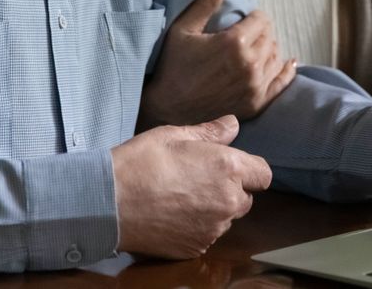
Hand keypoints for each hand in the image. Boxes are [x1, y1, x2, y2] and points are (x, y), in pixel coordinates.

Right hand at [112, 115, 272, 258]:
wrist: (108, 202)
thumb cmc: (140, 162)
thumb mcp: (174, 136)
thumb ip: (210, 132)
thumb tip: (233, 124)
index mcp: (228, 168)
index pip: (263, 174)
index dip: (249, 169)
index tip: (229, 166)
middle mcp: (228, 201)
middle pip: (246, 198)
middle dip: (230, 189)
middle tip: (198, 179)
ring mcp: (213, 228)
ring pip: (226, 218)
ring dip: (213, 209)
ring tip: (181, 196)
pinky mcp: (197, 247)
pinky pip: (207, 235)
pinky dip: (196, 227)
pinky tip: (172, 214)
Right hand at [141, 0, 296, 126]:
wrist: (168, 109)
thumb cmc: (172, 66)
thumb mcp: (183, 29)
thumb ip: (206, 2)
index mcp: (233, 43)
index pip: (262, 20)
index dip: (254, 16)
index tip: (244, 19)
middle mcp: (249, 65)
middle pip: (270, 37)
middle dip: (260, 32)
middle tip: (247, 34)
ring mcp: (255, 86)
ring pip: (276, 57)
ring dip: (269, 49)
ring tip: (256, 48)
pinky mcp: (256, 104)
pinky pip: (282, 83)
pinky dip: (286, 71)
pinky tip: (288, 63)